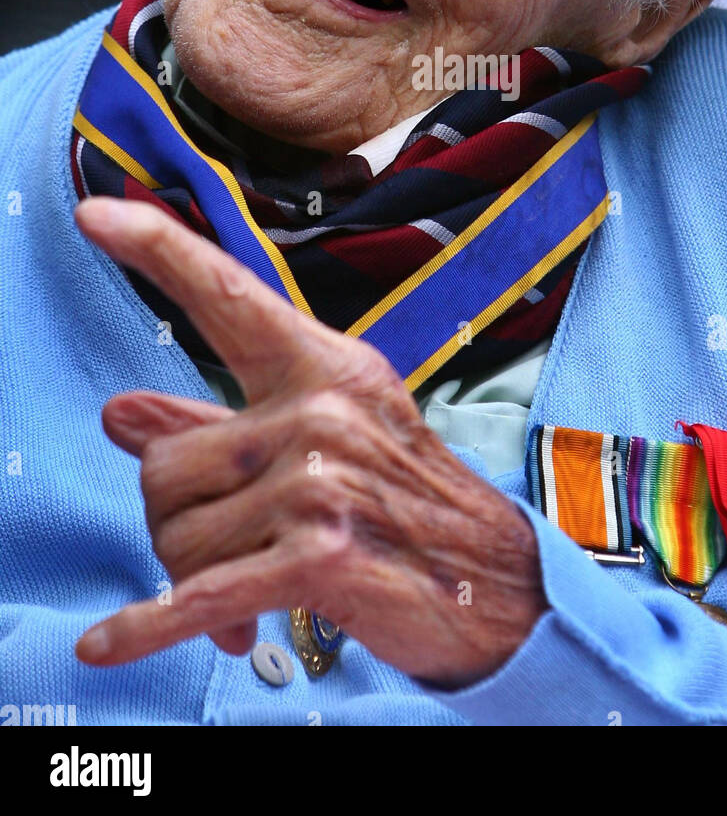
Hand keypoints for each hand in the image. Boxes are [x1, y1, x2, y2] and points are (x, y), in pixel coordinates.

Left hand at [72, 197, 546, 685]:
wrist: (500, 582)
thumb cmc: (405, 504)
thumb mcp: (317, 443)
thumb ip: (212, 422)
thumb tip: (119, 412)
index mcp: (323, 367)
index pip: (230, 297)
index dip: (160, 250)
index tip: (96, 213)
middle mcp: (320, 411)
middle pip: (164, 464)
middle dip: (175, 524)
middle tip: (230, 548)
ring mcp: (322, 482)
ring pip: (176, 536)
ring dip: (193, 580)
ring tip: (252, 585)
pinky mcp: (320, 556)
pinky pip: (201, 595)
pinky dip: (151, 626)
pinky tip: (112, 643)